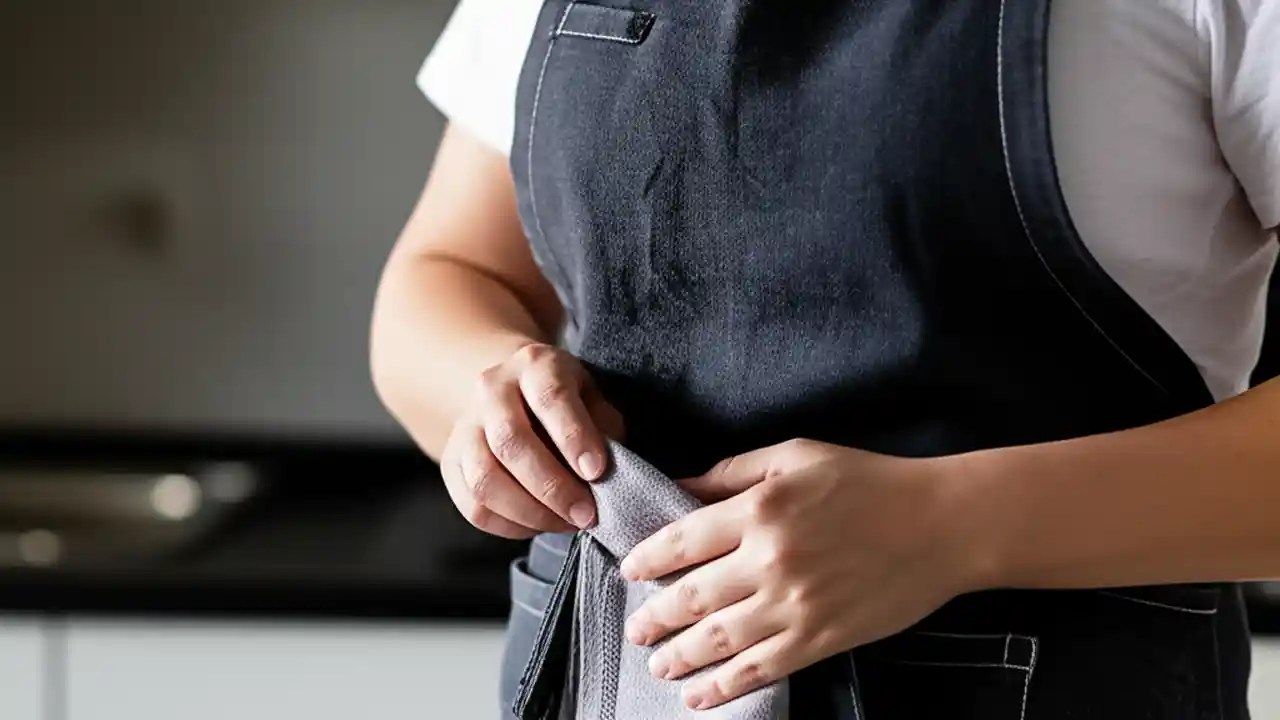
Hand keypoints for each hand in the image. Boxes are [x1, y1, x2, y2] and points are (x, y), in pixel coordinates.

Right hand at [440, 342, 624, 537]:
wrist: (509, 390)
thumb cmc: (562, 400)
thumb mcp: (591, 396)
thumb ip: (603, 427)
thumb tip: (610, 473)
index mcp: (534, 365)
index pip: (550, 398)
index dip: (574, 437)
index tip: (597, 472)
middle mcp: (491, 390)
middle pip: (511, 442)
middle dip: (552, 486)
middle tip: (585, 513)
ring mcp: (465, 426)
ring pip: (485, 479)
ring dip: (529, 512)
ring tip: (564, 523)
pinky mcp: (451, 462)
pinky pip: (473, 505)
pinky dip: (509, 525)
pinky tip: (538, 524)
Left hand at [620, 439, 977, 709]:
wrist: (941, 524)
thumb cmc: (868, 481)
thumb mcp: (795, 457)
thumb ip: (731, 472)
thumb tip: (680, 487)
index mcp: (759, 510)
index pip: (682, 540)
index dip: (647, 559)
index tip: (631, 570)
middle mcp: (768, 560)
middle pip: (691, 596)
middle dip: (654, 616)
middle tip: (635, 628)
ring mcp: (793, 605)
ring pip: (716, 640)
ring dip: (678, 656)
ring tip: (657, 663)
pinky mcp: (818, 639)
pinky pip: (758, 669)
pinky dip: (722, 687)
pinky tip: (697, 696)